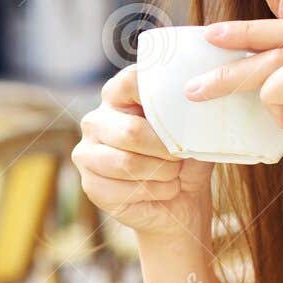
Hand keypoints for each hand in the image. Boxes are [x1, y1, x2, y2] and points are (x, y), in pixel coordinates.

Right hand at [74, 65, 214, 242]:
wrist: (183, 200)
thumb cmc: (187, 158)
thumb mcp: (192, 130)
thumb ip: (186, 112)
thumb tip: (194, 99)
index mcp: (118, 95)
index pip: (131, 82)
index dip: (159, 97)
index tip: (181, 113)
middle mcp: (96, 120)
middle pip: (131, 131)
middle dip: (165, 150)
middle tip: (180, 156)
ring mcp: (87, 153)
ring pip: (128, 163)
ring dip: (162, 173)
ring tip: (174, 174)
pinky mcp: (91, 184)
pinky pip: (126, 189)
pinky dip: (155, 192)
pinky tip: (162, 190)